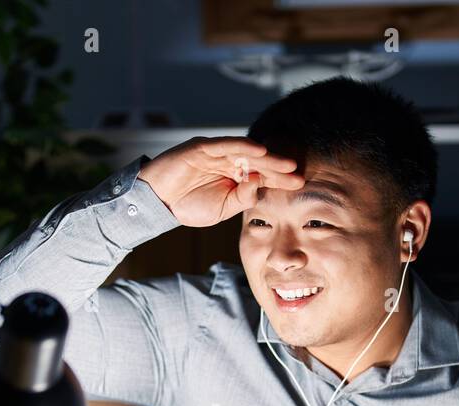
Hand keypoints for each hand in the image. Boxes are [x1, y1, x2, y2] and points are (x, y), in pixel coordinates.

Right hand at [136, 136, 303, 227]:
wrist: (159, 203)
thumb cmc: (189, 206)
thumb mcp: (223, 209)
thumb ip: (242, 198)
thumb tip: (260, 184)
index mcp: (234, 177)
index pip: (262, 176)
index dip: (280, 179)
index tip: (299, 184)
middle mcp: (228, 162)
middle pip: (258, 162)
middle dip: (278, 167)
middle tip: (297, 172)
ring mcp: (216, 153)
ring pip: (245, 152)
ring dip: (266, 157)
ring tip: (285, 163)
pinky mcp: (202, 147)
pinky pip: (225, 145)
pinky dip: (243, 147)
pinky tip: (259, 152)